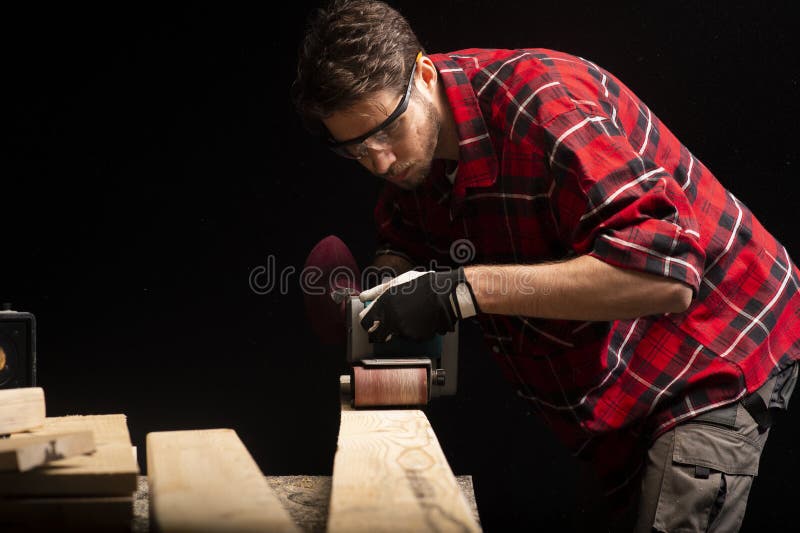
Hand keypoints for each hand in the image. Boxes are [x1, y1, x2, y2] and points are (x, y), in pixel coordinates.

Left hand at [358, 267, 478, 341]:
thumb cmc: (420, 285)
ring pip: (394, 335)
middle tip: (387, 322)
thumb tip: (363, 297)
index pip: (364, 322)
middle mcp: (391, 320)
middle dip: (379, 329)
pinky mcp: (415, 337)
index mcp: (383, 306)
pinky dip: (412, 330)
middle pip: (377, 334)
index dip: (367, 320)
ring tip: (409, 314)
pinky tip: (418, 319)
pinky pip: (409, 336)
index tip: (371, 319)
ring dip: (397, 329)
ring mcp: (403, 331)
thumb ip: (376, 291)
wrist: (443, 294)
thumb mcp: (396, 282)